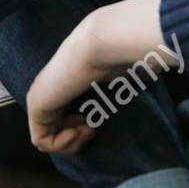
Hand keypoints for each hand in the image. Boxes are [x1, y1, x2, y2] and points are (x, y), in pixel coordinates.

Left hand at [26, 0, 165, 154]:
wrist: (102, 43)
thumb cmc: (116, 54)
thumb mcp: (121, 73)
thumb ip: (126, 79)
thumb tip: (153, 73)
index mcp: (61, 84)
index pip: (60, 118)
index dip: (78, 129)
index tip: (95, 123)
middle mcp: (47, 91)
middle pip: (51, 131)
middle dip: (73, 139)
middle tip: (91, 128)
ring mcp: (39, 98)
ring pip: (45, 139)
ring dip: (71, 143)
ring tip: (88, 128)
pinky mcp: (35, 105)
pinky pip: (40, 140)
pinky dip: (63, 144)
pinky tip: (81, 129)